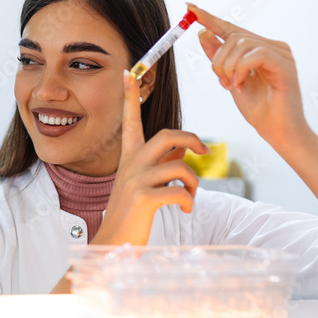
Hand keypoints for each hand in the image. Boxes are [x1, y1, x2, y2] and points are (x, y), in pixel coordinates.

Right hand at [92, 69, 208, 245]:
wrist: (114, 244)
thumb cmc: (133, 215)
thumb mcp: (144, 185)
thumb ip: (162, 163)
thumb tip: (185, 147)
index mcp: (129, 158)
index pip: (130, 120)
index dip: (130, 96)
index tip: (128, 72)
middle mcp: (131, 164)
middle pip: (168, 135)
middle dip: (193, 140)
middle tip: (203, 152)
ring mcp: (136, 181)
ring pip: (180, 167)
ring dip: (194, 184)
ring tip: (190, 198)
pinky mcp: (143, 199)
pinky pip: (180, 191)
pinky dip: (188, 201)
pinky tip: (183, 210)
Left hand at [189, 3, 310, 150]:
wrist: (279, 132)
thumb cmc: (259, 110)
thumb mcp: (230, 81)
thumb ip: (219, 58)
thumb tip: (203, 33)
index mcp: (260, 48)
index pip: (231, 28)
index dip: (209, 18)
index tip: (190, 7)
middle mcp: (273, 45)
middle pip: (233, 35)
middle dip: (218, 60)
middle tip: (222, 83)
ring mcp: (281, 53)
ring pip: (240, 43)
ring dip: (228, 67)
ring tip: (232, 87)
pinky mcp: (285, 64)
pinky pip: (254, 55)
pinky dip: (240, 70)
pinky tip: (240, 86)